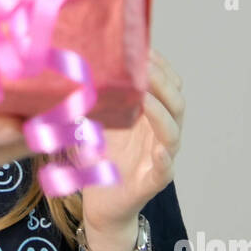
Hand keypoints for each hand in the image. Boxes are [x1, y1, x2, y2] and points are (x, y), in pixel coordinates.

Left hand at [80, 48, 185, 233]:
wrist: (102, 203)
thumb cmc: (102, 159)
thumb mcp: (96, 121)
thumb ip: (94, 96)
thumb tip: (74, 64)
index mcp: (152, 115)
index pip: (169, 84)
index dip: (161, 66)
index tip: (144, 48)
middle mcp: (161, 133)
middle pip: (176, 102)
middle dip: (162, 82)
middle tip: (144, 67)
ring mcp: (162, 157)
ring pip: (174, 132)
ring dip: (162, 112)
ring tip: (146, 98)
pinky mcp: (155, 180)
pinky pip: (166, 167)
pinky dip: (164, 157)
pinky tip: (159, 149)